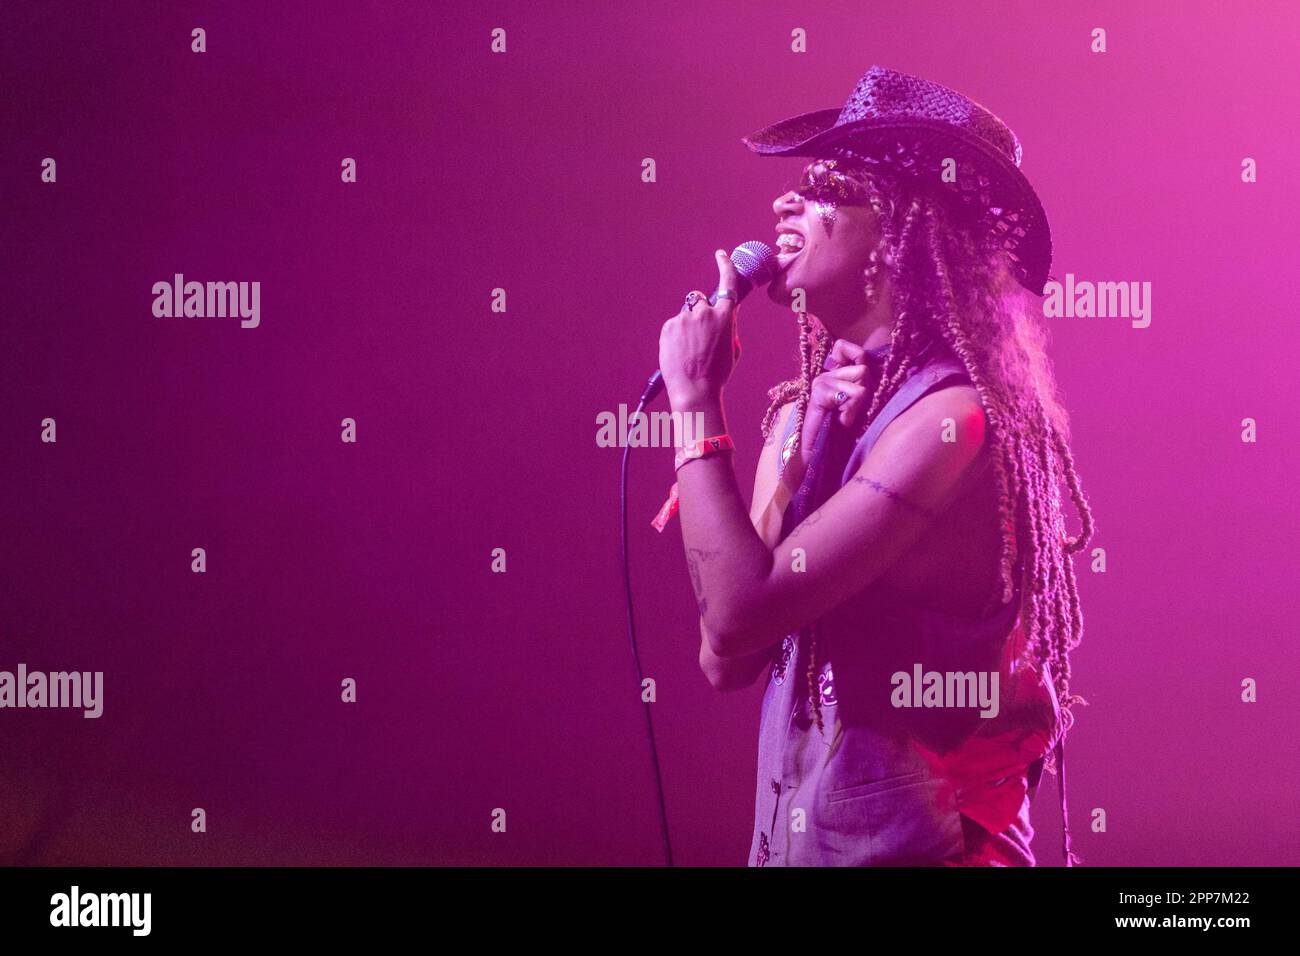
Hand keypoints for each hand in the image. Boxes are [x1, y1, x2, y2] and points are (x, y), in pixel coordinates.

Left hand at [658, 250, 741, 408]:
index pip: (727, 283)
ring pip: (685, 315)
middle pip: (699, 300)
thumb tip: (727, 315)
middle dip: (699, 312)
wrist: (695, 390)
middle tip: (699, 336)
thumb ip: (729, 327)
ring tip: (689, 350)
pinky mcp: (669, 326)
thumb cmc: (717, 374)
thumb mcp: (733, 349)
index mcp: (725, 317)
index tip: (721, 255)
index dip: (725, 266)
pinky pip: (674, 325)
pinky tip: (680, 353)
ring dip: (687, 326)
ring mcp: (685, 318)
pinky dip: (676, 336)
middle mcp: (705, 312)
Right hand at [796, 338, 875, 473]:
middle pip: (863, 368)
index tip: (859, 385)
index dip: (859, 357)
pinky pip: (851, 394)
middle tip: (853, 410)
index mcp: (836, 374)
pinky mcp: (819, 393)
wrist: (820, 454)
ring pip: (860, 381)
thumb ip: (863, 384)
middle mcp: (827, 374)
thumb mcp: (857, 404)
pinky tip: (841, 421)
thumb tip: (870, 368)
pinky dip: (850, 412)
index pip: (847, 349)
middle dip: (865, 391)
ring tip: (846, 417)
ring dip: (859, 404)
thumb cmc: (841, 432)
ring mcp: (821, 382)